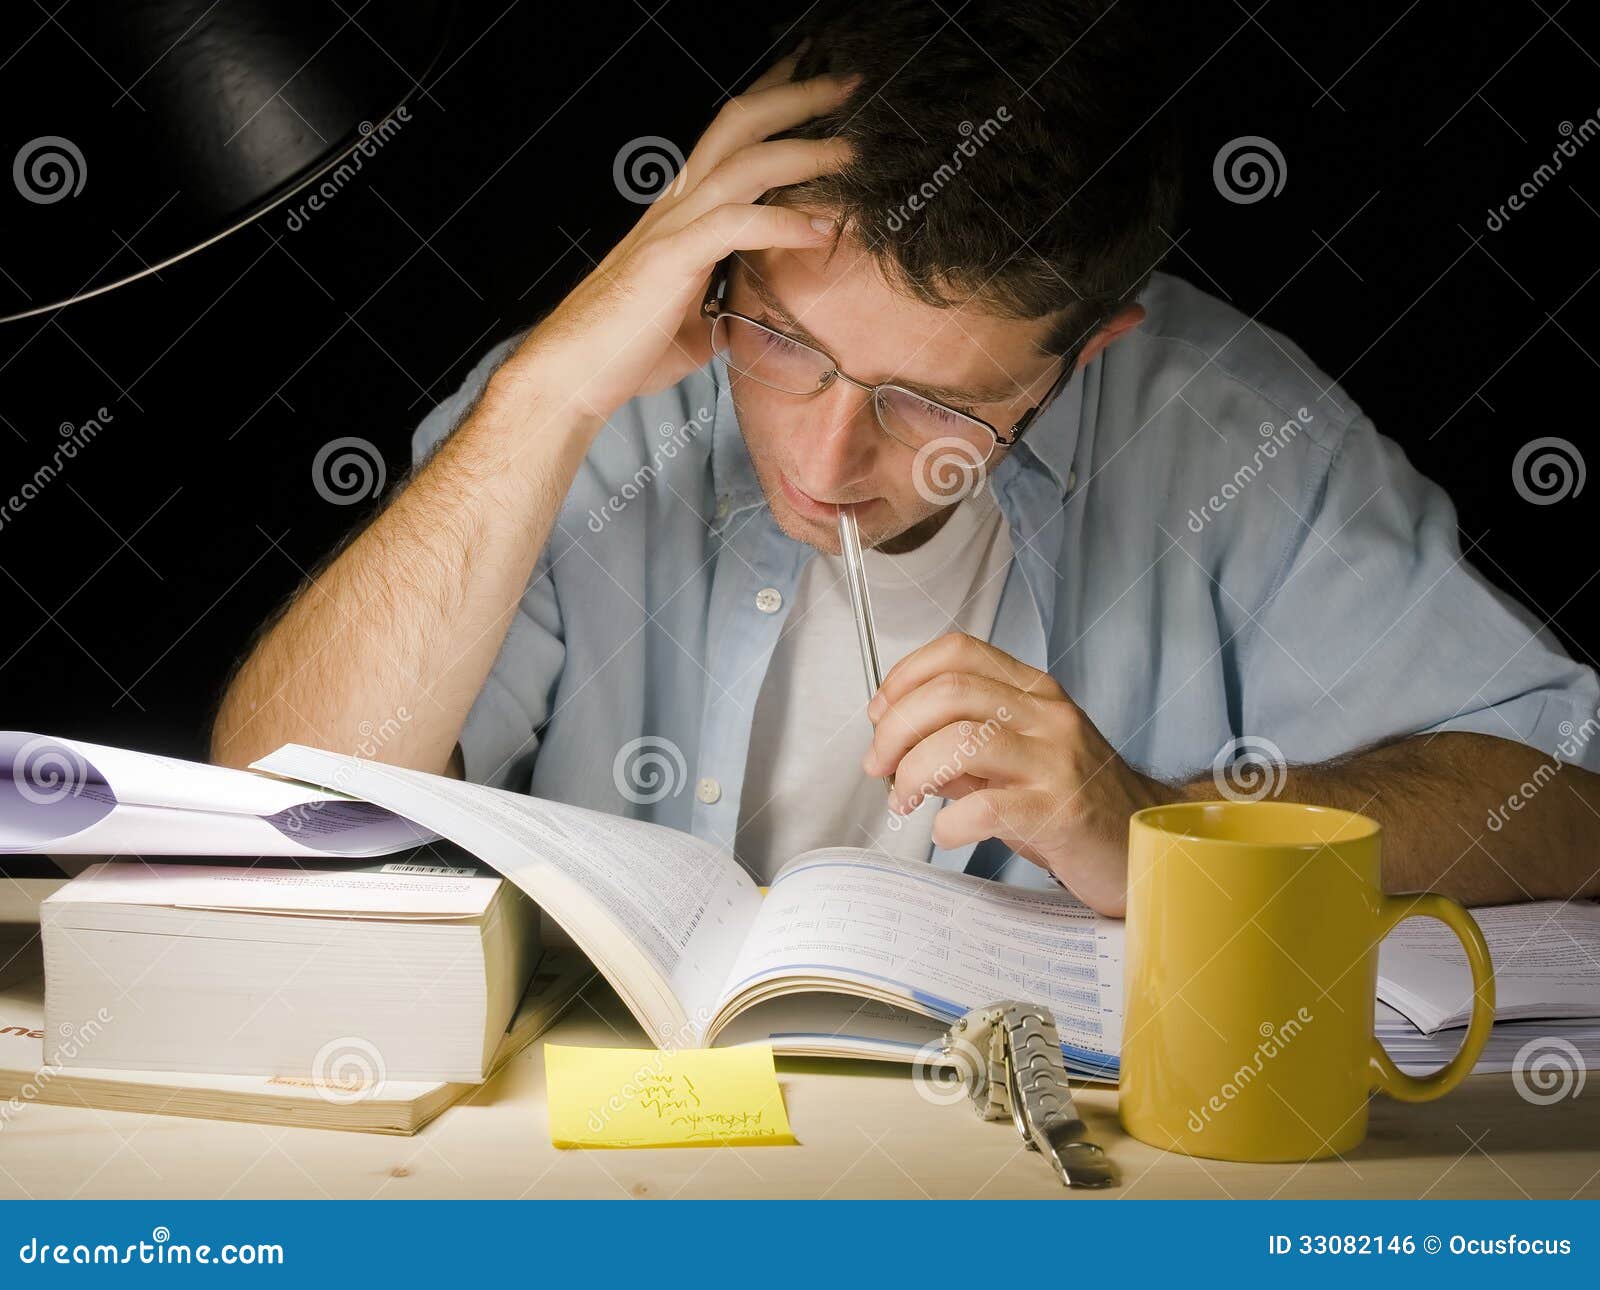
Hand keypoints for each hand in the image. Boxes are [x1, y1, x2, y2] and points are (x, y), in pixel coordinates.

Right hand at [492, 56, 854, 424]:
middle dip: (796, 98)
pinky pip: (734, 226)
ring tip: (852, 152)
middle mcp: (675, 207)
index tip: (816, 83)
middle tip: (849, 81)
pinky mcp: (670, 261)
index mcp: (679, 213)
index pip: (730, 139)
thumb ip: (723, 303)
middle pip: (739, 126)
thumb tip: (748, 314)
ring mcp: (671, 229)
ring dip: (803, 153)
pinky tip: (821, 229)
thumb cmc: (625, 351)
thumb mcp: (691, 323)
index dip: (772, 101)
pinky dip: (781, 221)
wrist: (572, 378)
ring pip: (742, 164)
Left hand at [862, 632, 1180, 915]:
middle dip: (896, 728)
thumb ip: (960, 747)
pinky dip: (950, 822)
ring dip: (913, 772)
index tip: (879, 714)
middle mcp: (1047, 716)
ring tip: (906, 800)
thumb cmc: (1074, 801)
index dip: (904, 677)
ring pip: (961, 740)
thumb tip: (897, 745)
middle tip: (879, 766)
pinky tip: (947, 832)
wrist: (1144, 841)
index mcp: (1033, 692)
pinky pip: (987, 806)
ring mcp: (1056, 761)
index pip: (957, 652)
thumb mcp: (1016, 760)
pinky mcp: (1061, 811)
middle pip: (950, 691)